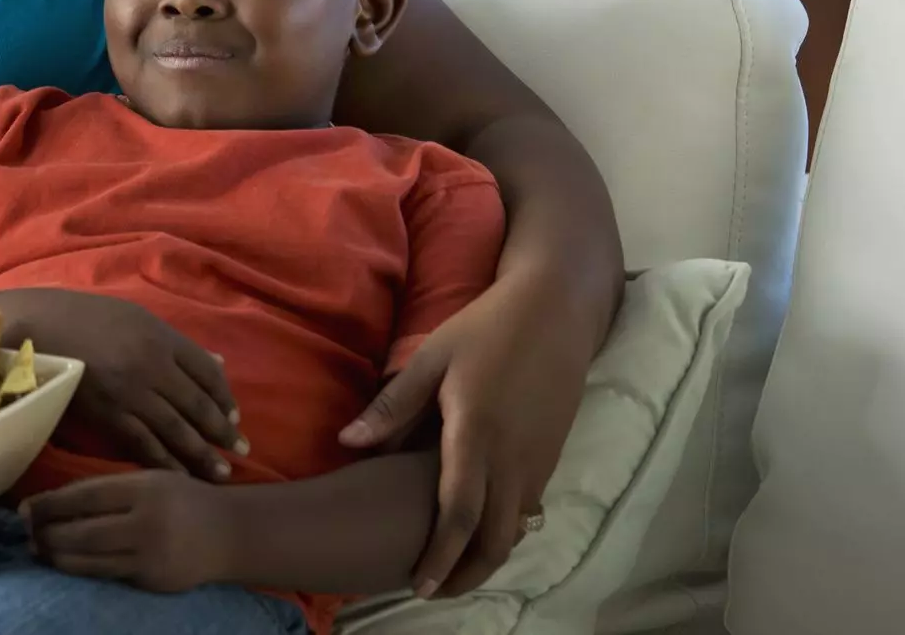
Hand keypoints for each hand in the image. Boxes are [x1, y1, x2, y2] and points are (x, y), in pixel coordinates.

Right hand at [0, 289, 242, 480]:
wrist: (34, 329)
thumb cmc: (84, 318)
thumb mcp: (135, 317)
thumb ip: (176, 343)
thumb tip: (218, 361)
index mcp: (161, 337)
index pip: (208, 371)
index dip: (225, 397)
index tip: (234, 416)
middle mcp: (153, 366)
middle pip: (198, 405)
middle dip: (223, 432)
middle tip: (242, 452)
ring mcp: (131, 395)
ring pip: (177, 431)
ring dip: (203, 455)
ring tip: (221, 474)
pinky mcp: (108, 417)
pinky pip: (144, 446)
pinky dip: (166, 464)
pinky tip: (180, 477)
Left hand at [24, 470, 228, 592]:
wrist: (231, 534)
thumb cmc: (184, 499)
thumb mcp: (151, 480)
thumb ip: (109, 488)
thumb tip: (56, 501)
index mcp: (144, 489)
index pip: (84, 497)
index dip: (49, 504)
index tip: (24, 508)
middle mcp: (146, 524)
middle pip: (81, 534)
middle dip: (47, 534)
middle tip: (25, 531)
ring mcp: (150, 558)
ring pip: (89, 561)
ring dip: (57, 557)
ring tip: (37, 549)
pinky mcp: (152, 583)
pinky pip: (107, 575)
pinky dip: (82, 569)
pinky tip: (66, 563)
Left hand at [339, 276, 589, 597]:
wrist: (556, 312)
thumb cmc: (485, 329)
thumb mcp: (431, 359)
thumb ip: (392, 406)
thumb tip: (348, 442)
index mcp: (476, 434)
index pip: (458, 515)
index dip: (439, 557)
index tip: (419, 587)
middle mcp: (513, 458)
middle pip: (494, 540)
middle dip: (465, 575)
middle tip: (433, 591)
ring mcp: (538, 460)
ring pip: (515, 529)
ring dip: (487, 557)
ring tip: (453, 570)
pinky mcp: (552, 455)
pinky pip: (527, 508)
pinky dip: (505, 529)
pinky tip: (482, 531)